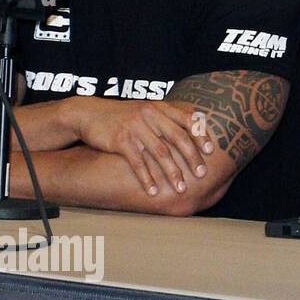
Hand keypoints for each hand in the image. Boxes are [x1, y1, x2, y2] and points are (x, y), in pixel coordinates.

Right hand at [68, 98, 214, 196]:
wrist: (89, 114)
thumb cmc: (120, 116)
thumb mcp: (144, 110)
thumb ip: (165, 116)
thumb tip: (192, 124)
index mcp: (158, 108)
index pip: (186, 119)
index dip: (200, 135)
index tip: (210, 151)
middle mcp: (149, 115)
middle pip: (177, 138)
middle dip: (191, 158)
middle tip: (202, 175)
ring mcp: (135, 128)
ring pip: (160, 153)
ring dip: (172, 173)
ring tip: (181, 189)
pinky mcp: (121, 140)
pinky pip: (138, 162)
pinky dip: (147, 179)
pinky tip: (154, 192)